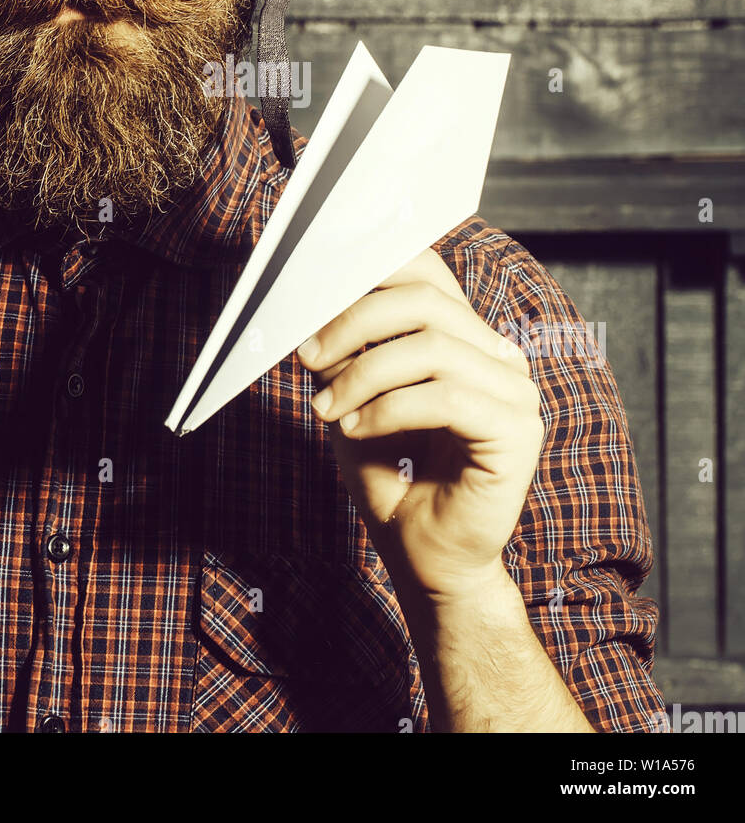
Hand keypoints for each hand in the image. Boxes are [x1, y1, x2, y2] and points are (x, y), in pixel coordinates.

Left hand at [296, 247, 544, 600]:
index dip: (373, 266)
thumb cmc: (393, 478)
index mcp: (466, 338)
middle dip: (354, 323)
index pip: (429, 271)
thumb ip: (346, 351)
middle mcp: (499, 355)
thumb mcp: (354, 399)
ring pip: (432, 348)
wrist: (425, 559)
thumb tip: (314, 303)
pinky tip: (357, 430)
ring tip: (328, 410)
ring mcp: (515, 392)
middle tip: (307, 355)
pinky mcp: (518, 432)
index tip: (316, 291)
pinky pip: (447, 398)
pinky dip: (389, 409)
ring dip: (364, 375)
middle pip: (425, 301)